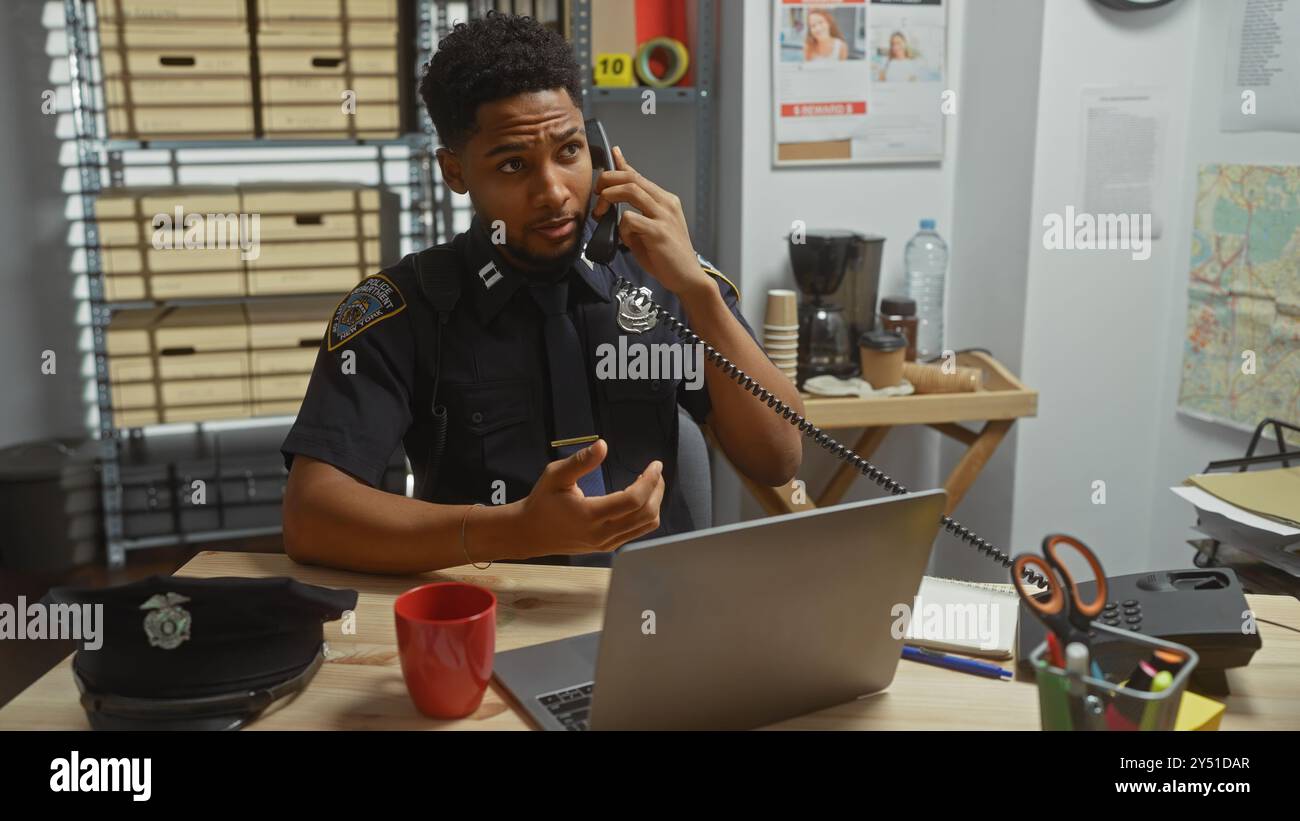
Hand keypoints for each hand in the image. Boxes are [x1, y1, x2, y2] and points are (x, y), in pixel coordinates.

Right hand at [517, 439, 664, 556]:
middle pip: (645, 514)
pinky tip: (639, 498)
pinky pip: (637, 532)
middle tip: (655, 472)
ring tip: (650, 484)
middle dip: (657, 490)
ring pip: (645, 525)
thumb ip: (580, 461)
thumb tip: (603, 445)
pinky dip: (645, 514)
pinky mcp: (608, 547)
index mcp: (590, 515)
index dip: (649, 481)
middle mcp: (601, 533)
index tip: (655, 465)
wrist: (531, 533)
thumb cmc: (542, 502)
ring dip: (654, 502)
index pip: (632, 500)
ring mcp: (606, 543)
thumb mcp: (555, 475)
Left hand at [593, 146, 711, 298]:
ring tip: (601, 212)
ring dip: (609, 197)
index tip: (608, 160)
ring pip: (630, 190)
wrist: (687, 277)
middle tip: (596, 194)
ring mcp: (664, 216)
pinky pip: (631, 219)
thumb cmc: (666, 256)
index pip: (638, 176)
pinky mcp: (659, 232)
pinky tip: (625, 239)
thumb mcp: (648, 229)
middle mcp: (666, 203)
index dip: (620, 165)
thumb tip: (613, 203)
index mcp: (665, 200)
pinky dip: (622, 227)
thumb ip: (634, 213)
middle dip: (607, 180)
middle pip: (631, 177)